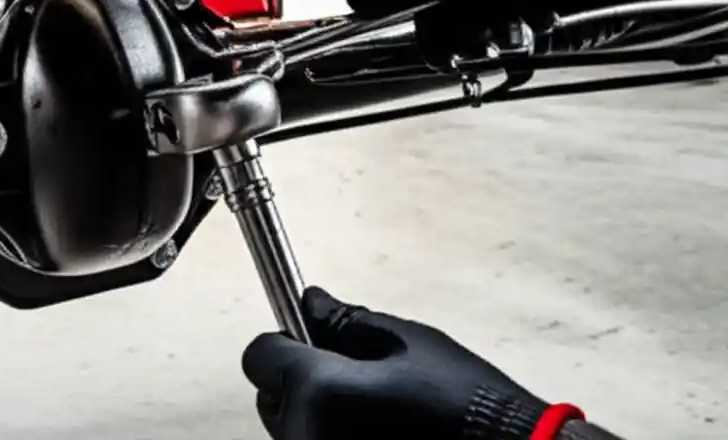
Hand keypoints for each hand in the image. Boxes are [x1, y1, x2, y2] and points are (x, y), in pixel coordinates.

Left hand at [242, 287, 547, 439]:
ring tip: (372, 406)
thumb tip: (310, 301)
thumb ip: (347, 322)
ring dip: (315, 411)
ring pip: (290, 428)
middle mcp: (309, 438)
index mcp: (321, 393)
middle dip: (298, 378)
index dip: (284, 340)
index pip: (259, 356)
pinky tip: (377, 430)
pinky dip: (333, 435)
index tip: (309, 336)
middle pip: (269, 396)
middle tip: (350, 372)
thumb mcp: (409, 343)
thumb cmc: (469, 406)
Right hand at [346, 0, 631, 16]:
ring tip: (523, 24)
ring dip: (508, 32)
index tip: (444, 57)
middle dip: (474, 38)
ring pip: (496, 26)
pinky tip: (545, 14)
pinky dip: (537, 21)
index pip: (420, 12)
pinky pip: (529, 19)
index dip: (432, 38)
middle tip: (489, 38)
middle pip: (460, 26)